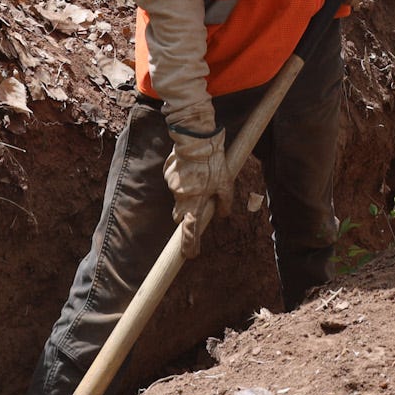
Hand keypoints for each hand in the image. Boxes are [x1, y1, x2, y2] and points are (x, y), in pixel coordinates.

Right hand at [163, 127, 232, 257]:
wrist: (197, 139)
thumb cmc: (213, 162)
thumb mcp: (226, 183)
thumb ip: (225, 202)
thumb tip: (222, 215)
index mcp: (194, 203)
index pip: (190, 232)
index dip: (190, 245)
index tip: (190, 255)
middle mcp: (180, 198)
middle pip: (179, 216)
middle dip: (186, 216)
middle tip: (197, 206)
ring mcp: (172, 186)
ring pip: (178, 196)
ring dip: (186, 193)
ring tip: (199, 177)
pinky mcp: (167, 173)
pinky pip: (174, 181)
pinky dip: (182, 178)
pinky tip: (191, 167)